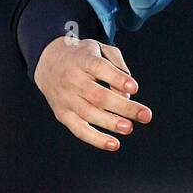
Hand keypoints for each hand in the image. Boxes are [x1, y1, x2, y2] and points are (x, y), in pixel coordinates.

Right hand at [33, 35, 151, 150]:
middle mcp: (71, 79)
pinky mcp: (62, 114)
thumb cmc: (82, 57)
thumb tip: (127, 94)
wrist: (47, 62)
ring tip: (129, 128)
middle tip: (145, 115)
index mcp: (81, 59)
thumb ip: (117, 65)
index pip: (99, 68)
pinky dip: (96, 139)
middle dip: (123, 107)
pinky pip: (79, 130)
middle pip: (97, 95)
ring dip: (111, 123)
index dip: (117, 79)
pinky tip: (114, 144)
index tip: (134, 88)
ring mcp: (65, 98)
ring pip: (88, 114)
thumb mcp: (99, 48)